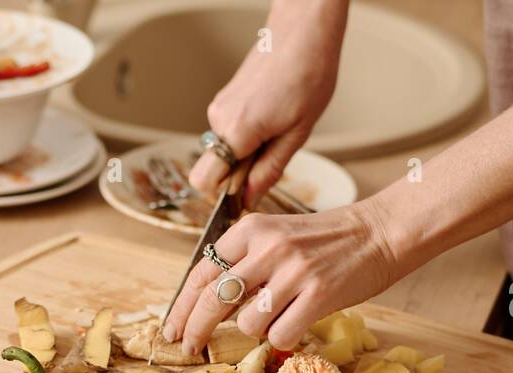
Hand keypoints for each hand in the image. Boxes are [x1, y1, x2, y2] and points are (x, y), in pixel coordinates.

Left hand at [162, 199, 396, 353]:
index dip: (181, 306)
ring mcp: (294, 271)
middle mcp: (268, 247)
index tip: (173, 328)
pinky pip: (280, 336)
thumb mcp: (276, 237)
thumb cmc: (325, 241)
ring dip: (256, 330)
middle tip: (189, 348)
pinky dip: (283, 338)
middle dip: (196, 329)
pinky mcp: (319, 294)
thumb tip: (206, 304)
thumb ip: (244, 262)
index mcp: (252, 229)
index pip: (202, 272)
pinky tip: (298, 321)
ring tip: (280, 314)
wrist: (380, 232)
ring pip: (248, 323)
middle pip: (213, 299)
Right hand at [190, 0, 347, 206]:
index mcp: (236, 131)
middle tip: (270, 158)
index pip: (205, 182)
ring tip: (278, 130)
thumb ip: (269, 170)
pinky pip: (227, 133)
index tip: (248, 192)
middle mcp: (218, 119)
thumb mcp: (297, 133)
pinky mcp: (224, 101)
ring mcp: (219, 108)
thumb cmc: (308, 75)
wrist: (303, 33)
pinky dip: (245, 137)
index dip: (224, 193)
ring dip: (245, 153)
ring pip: (221, 151)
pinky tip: (271, 118)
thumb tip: (248, 198)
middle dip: (235, 175)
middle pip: (211, 169)